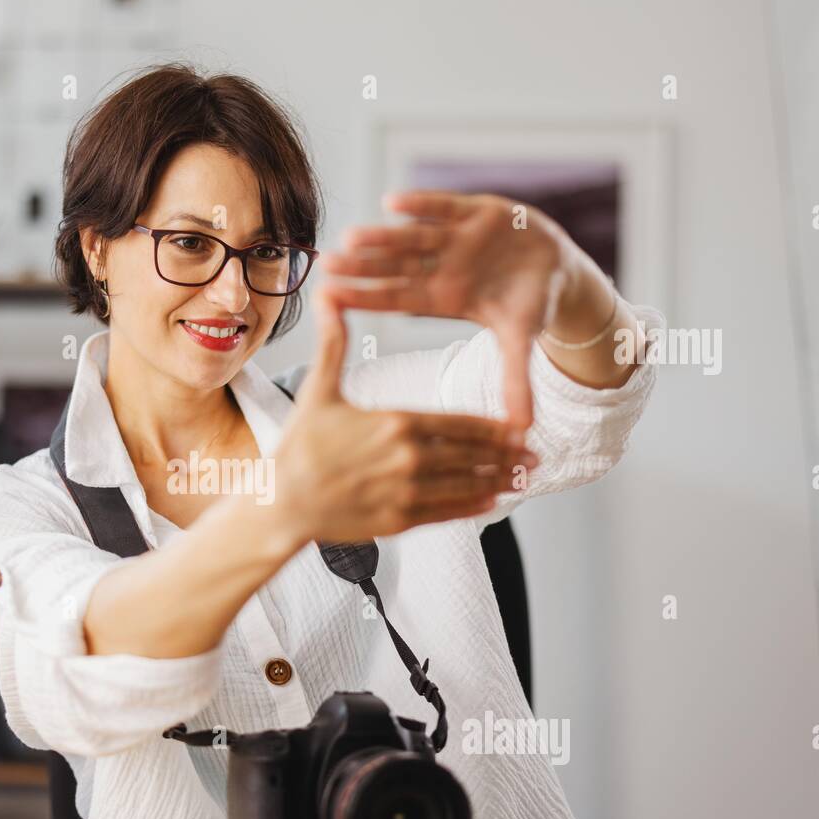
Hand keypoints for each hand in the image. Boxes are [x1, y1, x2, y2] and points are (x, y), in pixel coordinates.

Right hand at [271, 289, 536, 545]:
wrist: (282, 500)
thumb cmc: (300, 445)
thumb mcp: (318, 389)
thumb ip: (333, 344)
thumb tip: (327, 297)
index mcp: (396, 422)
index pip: (461, 424)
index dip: (495, 428)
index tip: (520, 430)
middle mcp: (408, 458)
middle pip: (471, 455)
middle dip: (507, 456)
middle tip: (535, 456)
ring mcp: (405, 492)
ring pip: (465, 486)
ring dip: (498, 482)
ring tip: (522, 480)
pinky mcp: (397, 521)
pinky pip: (446, 513)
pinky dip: (472, 507)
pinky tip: (491, 502)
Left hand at [321, 190, 585, 430]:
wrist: (555, 268)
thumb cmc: (528, 306)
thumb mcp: (520, 342)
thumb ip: (516, 380)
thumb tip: (522, 429)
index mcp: (442, 298)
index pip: (396, 301)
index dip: (364, 299)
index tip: (329, 299)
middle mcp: (441, 268)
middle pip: (394, 268)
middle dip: (362, 266)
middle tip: (326, 265)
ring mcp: (456, 239)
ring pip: (412, 237)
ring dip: (383, 237)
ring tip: (352, 237)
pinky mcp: (476, 212)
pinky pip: (444, 207)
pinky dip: (422, 204)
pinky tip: (392, 202)